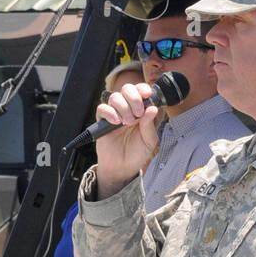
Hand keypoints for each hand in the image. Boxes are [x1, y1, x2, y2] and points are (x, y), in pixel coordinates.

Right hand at [94, 82, 160, 198]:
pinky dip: (110, 113)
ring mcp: (115, 113)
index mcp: (141, 110)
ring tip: (128, 123)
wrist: (122, 168)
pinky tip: (117, 123)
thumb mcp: (149, 141)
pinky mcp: (103, 121)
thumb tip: (153, 108)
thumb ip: (150, 125)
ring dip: (124, 107)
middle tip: (138, 113)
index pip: (141, 91)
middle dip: (134, 97)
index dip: (143, 89)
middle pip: (127, 88)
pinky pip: (103, 108)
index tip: (147, 94)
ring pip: (115, 97)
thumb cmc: (137, 153)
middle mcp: (128, 108)